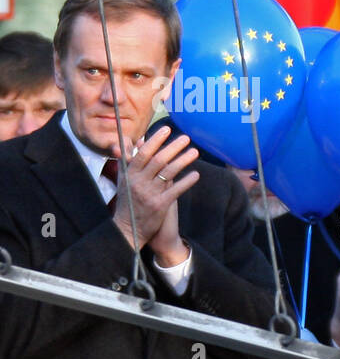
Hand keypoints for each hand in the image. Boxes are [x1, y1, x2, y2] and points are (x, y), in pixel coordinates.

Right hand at [113, 126, 199, 253]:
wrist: (128, 229)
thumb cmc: (128, 202)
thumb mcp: (124, 181)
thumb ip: (129, 160)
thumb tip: (134, 141)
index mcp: (129, 174)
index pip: (143, 153)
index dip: (156, 140)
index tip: (167, 129)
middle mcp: (138, 182)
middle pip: (158, 160)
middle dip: (173, 147)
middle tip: (186, 137)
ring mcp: (149, 194)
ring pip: (168, 172)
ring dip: (183, 160)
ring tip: (195, 152)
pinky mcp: (159, 205)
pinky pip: (176, 190)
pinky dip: (186, 181)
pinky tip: (196, 174)